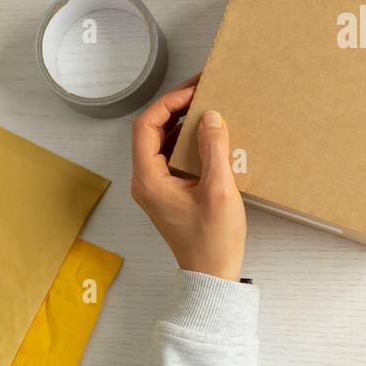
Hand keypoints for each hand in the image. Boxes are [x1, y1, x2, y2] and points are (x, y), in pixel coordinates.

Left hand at [130, 76, 246, 281]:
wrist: (212, 274)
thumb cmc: (213, 239)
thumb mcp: (218, 191)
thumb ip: (214, 149)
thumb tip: (210, 115)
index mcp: (148, 179)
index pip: (146, 127)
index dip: (168, 103)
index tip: (194, 91)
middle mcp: (146, 180)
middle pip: (152, 131)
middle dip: (175, 108)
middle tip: (202, 91)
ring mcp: (156, 187)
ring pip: (162, 142)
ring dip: (182, 123)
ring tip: (207, 106)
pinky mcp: (169, 191)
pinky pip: (173, 156)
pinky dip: (188, 140)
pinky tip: (209, 135)